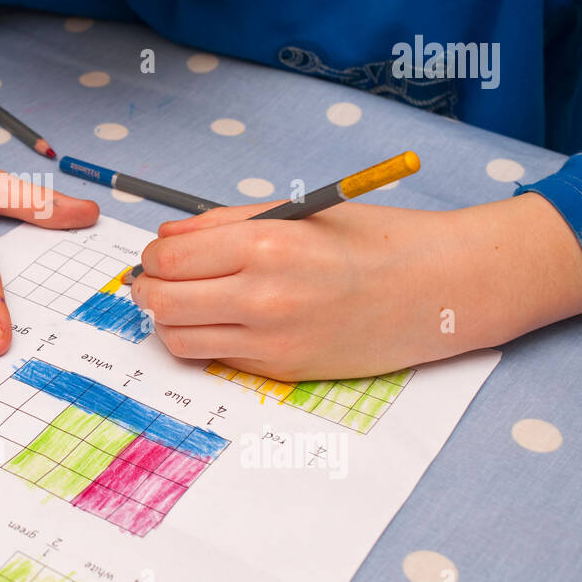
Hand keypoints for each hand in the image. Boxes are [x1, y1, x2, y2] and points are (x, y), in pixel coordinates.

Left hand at [128, 193, 581, 379]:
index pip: (168, 258)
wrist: (434, 289)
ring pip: (179, 340)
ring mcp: (272, 341)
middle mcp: (263, 297)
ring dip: (169, 321)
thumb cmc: (367, 240)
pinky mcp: (282, 370)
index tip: (160, 254)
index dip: (154, 256)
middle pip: (161, 303)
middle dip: (147, 290)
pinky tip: (227, 321)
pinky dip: (207, 340)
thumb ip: (222, 224)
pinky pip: (218, 358)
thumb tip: (166, 237)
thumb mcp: (294, 212)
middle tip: (155, 281)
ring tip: (188, 303)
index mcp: (264, 246)